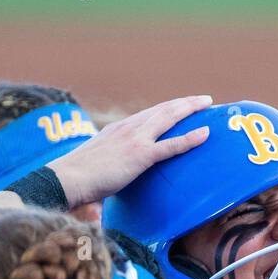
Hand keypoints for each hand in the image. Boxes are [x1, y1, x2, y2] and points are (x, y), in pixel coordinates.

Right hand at [47, 95, 212, 207]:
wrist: (68, 178)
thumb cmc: (78, 177)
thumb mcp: (98, 163)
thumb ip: (111, 163)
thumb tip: (114, 178)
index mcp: (119, 129)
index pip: (148, 114)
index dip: (167, 109)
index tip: (181, 106)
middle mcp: (129, 128)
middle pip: (163, 110)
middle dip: (184, 103)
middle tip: (203, 100)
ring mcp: (135, 139)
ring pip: (169, 118)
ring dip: (190, 109)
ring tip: (208, 105)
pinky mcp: (140, 155)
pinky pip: (171, 145)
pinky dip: (190, 138)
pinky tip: (205, 134)